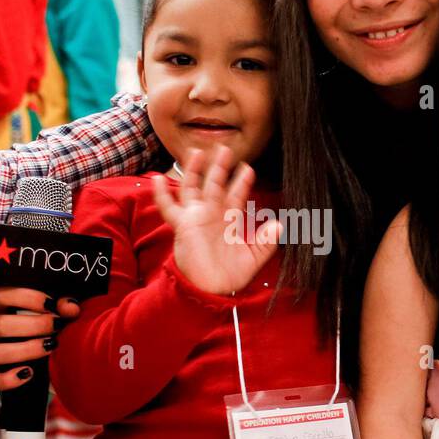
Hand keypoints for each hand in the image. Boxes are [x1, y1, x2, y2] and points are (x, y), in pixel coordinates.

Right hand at [0, 287, 78, 391]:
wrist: (37, 361)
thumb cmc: (40, 328)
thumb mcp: (50, 313)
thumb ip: (62, 307)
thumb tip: (70, 307)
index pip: (0, 295)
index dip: (27, 298)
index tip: (52, 305)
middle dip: (33, 325)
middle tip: (58, 327)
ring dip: (25, 350)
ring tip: (50, 347)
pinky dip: (7, 380)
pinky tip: (28, 373)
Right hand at [151, 145, 279, 295]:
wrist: (211, 290)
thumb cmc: (230, 275)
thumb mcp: (254, 257)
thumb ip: (267, 241)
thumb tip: (280, 225)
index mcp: (229, 219)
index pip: (236, 194)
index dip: (242, 181)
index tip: (248, 168)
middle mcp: (211, 214)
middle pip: (214, 184)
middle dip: (219, 167)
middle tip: (225, 149)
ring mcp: (195, 217)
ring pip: (193, 188)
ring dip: (194, 170)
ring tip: (197, 152)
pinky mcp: (182, 225)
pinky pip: (169, 208)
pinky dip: (162, 194)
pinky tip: (158, 179)